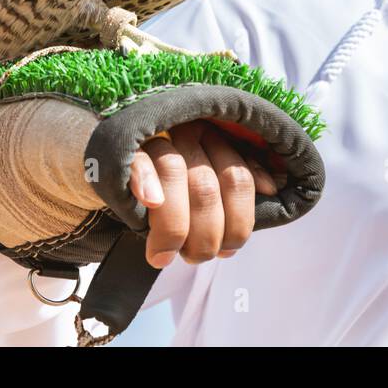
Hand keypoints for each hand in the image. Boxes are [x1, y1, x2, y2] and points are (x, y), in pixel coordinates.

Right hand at [128, 120, 281, 268]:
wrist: (117, 164)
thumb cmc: (176, 185)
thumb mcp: (212, 183)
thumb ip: (238, 186)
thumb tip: (271, 189)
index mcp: (217, 137)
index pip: (238, 180)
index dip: (239, 219)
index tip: (229, 247)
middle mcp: (189, 131)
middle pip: (206, 187)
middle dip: (205, 235)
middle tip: (196, 257)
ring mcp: (156, 138)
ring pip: (174, 174)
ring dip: (173, 225)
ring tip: (166, 255)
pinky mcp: (124, 149)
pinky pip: (138, 161)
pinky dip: (145, 181)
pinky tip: (150, 202)